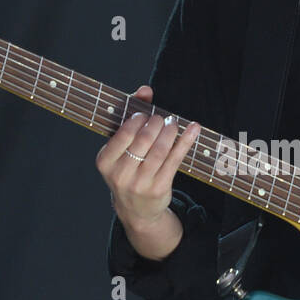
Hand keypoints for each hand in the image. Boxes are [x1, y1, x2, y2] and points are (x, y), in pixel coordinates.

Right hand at [95, 84, 200, 230]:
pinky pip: (175, 160)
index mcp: (105, 162)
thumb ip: (131, 115)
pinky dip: (186, 141)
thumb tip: (145, 90)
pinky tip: (194, 129)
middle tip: (161, 120)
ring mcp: (140, 184)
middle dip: (156, 124)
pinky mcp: (159, 188)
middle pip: (144, 140)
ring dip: (171, 131)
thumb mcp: (121, 147)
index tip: (145, 115)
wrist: (136, 209)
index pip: (124, 134)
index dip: (138, 120)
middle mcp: (121, 174)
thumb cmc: (128, 169)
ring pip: (161, 150)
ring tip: (173, 124)